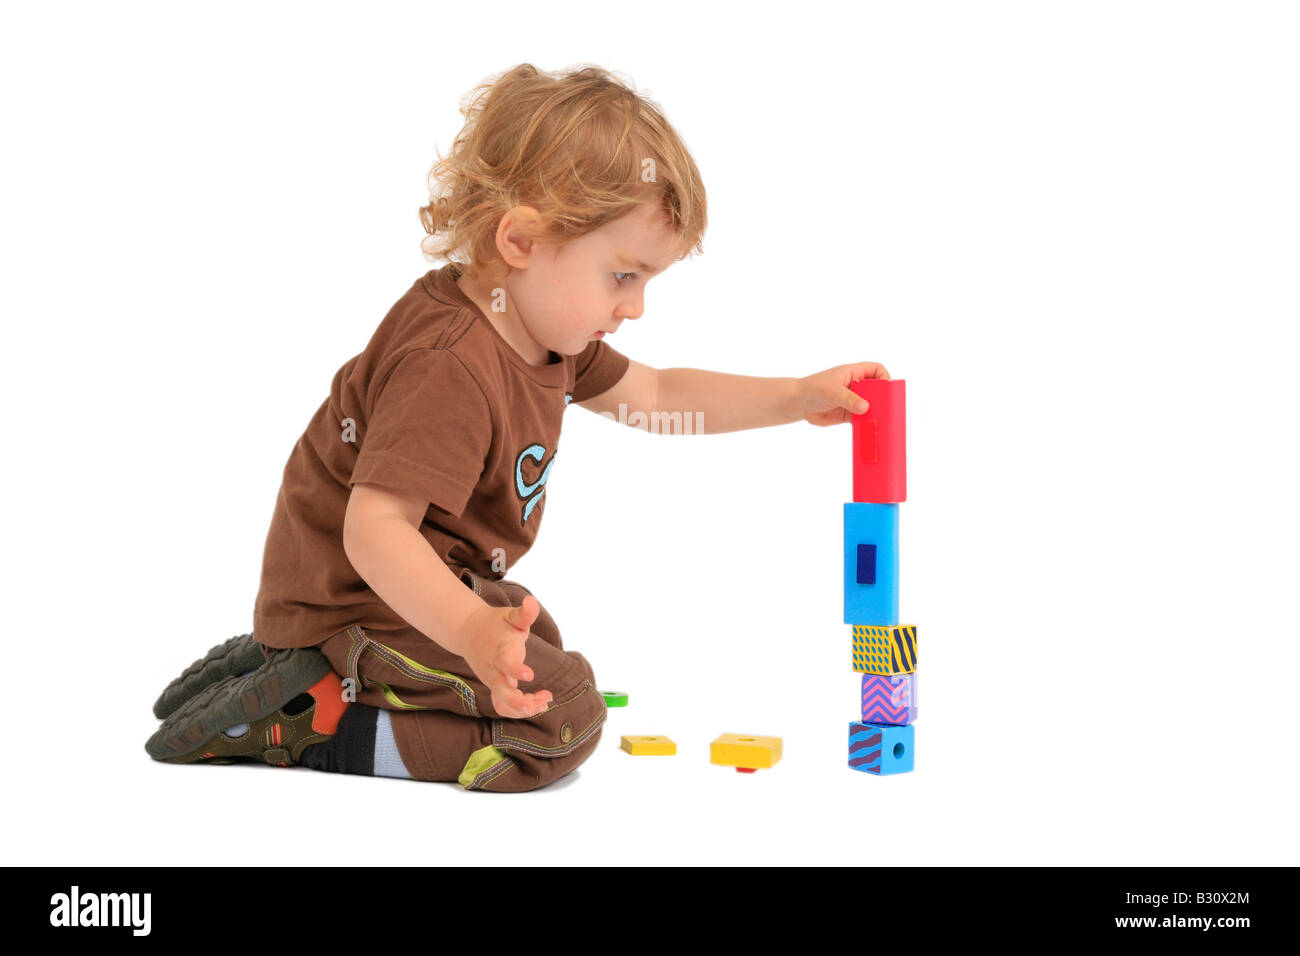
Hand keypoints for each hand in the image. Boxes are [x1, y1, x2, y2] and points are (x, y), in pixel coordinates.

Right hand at [459, 595, 553, 718]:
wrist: (469, 631)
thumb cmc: (496, 624)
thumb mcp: (511, 616)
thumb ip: (524, 613)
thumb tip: (531, 601)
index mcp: (500, 650)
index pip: (506, 663)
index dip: (516, 670)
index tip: (530, 675)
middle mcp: (495, 670)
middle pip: (501, 693)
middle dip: (519, 703)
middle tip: (538, 705)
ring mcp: (493, 681)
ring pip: (502, 704)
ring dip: (522, 710)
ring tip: (544, 704)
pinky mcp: (495, 688)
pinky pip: (503, 706)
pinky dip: (519, 710)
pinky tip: (539, 703)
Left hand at [796, 362, 890, 426]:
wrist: (798, 404)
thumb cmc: (813, 390)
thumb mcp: (832, 392)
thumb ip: (849, 399)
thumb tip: (865, 407)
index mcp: (853, 373)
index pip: (876, 369)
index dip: (884, 377)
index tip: (887, 389)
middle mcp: (855, 385)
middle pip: (877, 389)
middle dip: (883, 398)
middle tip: (887, 409)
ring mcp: (853, 400)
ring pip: (871, 405)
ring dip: (876, 413)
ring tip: (881, 421)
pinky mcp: (848, 414)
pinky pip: (862, 418)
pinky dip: (867, 423)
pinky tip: (870, 428)